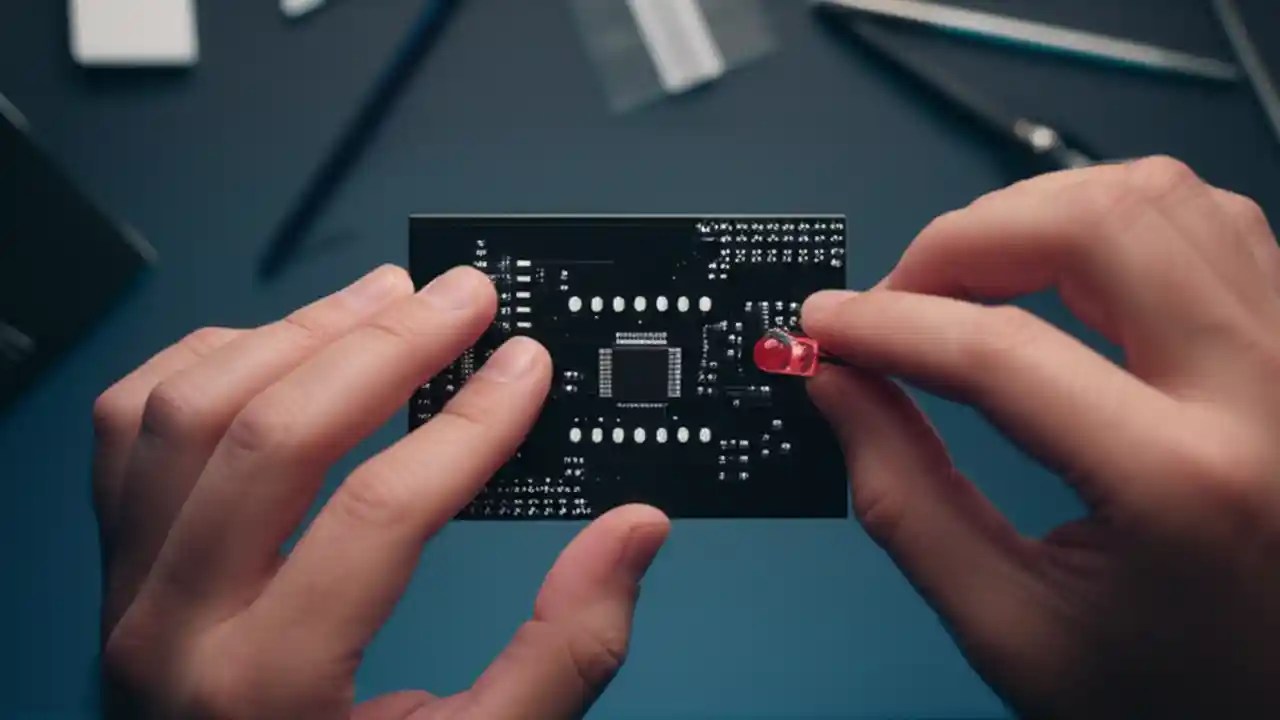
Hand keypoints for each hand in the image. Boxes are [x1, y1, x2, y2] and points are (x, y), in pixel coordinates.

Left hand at [92, 265, 669, 719]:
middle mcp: (175, 630)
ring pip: (186, 412)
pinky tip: (282, 343)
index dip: (467, 426)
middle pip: (271, 438)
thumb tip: (633, 531)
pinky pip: (129, 427)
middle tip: (464, 298)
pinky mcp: (115, 565)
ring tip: (384, 299)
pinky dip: (206, 363)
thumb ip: (562, 656)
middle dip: (385, 349)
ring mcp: (127, 591)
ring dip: (294, 335)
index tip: (525, 367)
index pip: (378, 514)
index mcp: (268, 689)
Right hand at [802, 157, 1279, 717]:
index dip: (887, 326)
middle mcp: (1263, 397)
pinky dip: (1110, 222)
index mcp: (1183, 486)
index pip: (1001, 353)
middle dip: (965, 240)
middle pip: (1096, 225)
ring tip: (970, 283)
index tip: (827, 326)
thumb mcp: (1013, 627)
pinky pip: (1205, 220)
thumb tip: (838, 386)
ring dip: (1037, 217)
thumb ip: (905, 500)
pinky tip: (1057, 274)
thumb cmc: (1173, 693)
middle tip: (900, 299)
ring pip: (1158, 196)